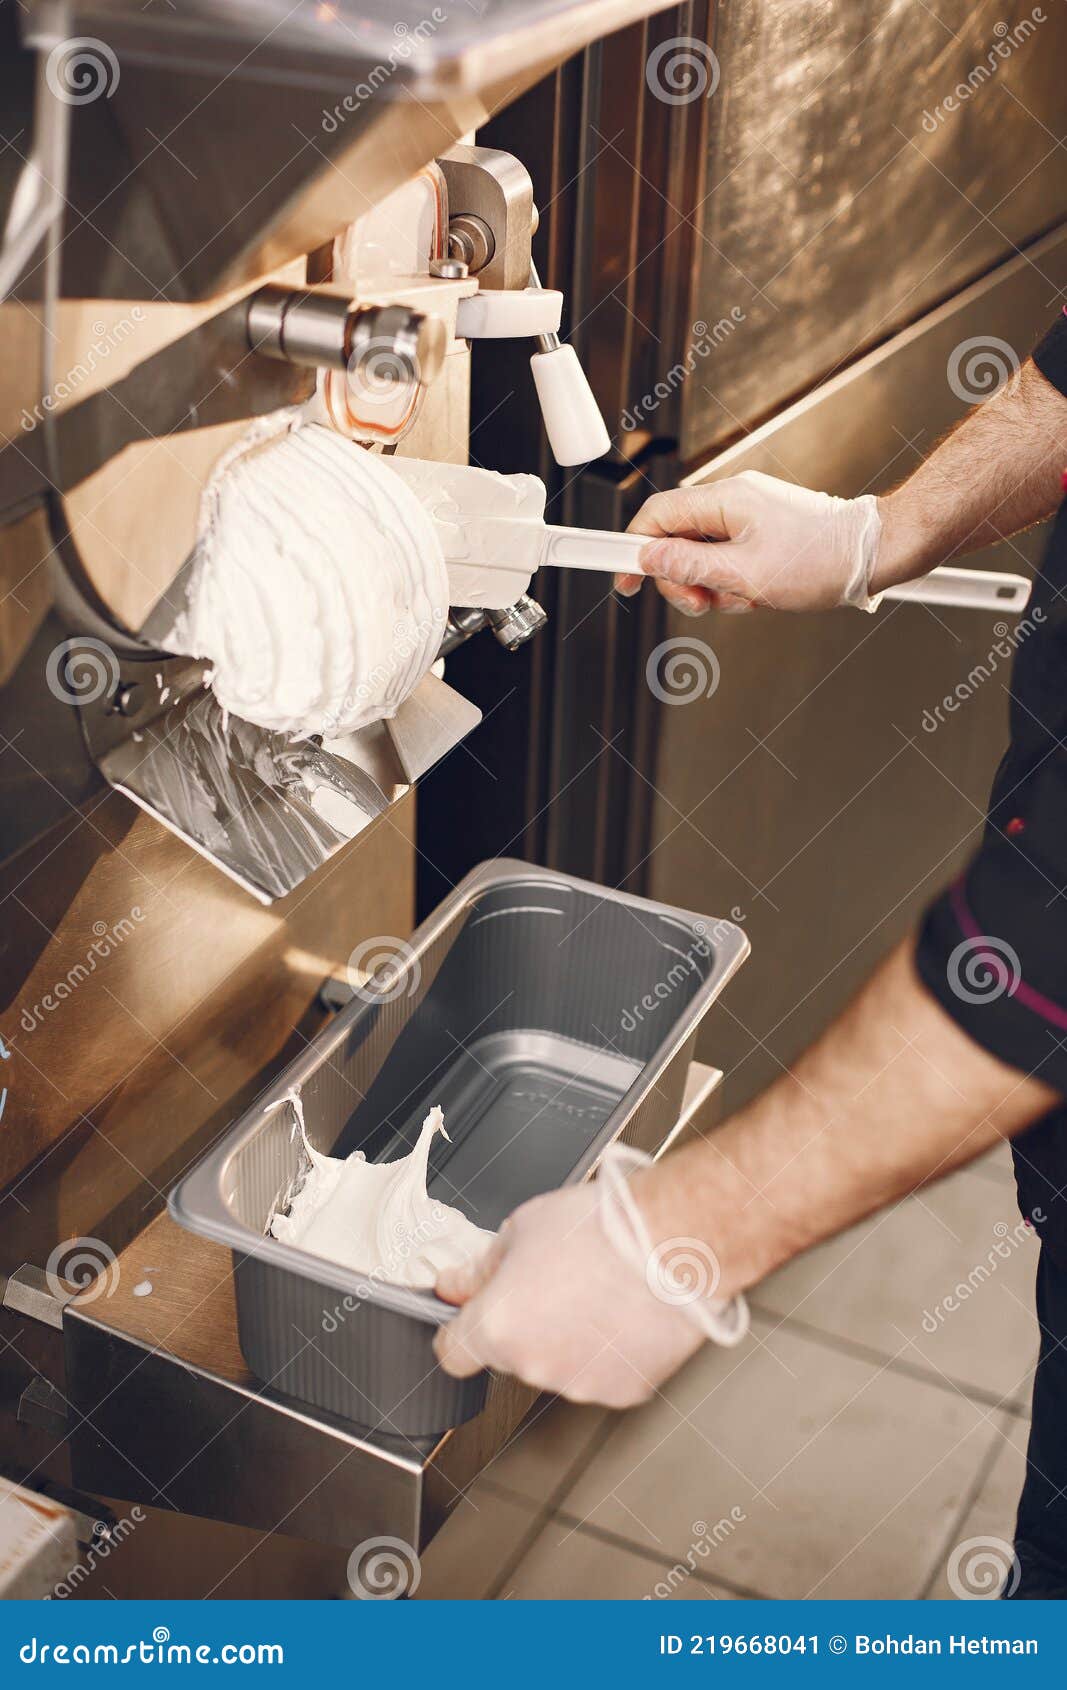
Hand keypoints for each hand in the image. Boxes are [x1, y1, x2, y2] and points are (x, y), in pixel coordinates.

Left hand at [433, 1182, 703, 1408]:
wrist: (676, 1241)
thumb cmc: (605, 1227)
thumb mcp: (522, 1227)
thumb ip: (480, 1268)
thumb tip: (454, 1284)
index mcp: (498, 1325)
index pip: (453, 1353)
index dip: (460, 1331)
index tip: (469, 1318)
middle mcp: (533, 1365)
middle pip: (512, 1353)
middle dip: (525, 1323)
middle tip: (556, 1281)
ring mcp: (580, 1384)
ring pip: (558, 1365)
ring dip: (568, 1338)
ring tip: (600, 1292)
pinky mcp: (624, 1391)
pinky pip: (603, 1373)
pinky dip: (609, 1353)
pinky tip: (625, 1314)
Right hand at [617, 470, 882, 615]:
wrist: (874, 553)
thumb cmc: (820, 560)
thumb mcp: (746, 575)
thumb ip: (691, 567)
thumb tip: (649, 559)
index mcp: (725, 500)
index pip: (656, 516)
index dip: (633, 549)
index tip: (623, 580)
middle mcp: (733, 501)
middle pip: (676, 540)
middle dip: (682, 579)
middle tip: (703, 604)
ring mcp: (748, 516)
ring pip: (702, 555)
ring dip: (712, 586)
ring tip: (744, 599)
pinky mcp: (762, 531)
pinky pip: (728, 558)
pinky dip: (734, 582)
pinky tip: (757, 594)